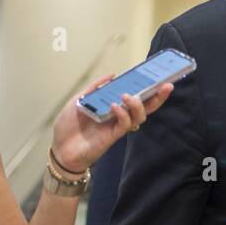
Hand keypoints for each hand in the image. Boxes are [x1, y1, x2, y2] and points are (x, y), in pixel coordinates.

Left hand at [50, 77, 174, 173]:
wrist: (59, 148)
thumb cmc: (68, 127)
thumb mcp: (79, 100)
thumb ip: (95, 88)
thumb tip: (112, 75)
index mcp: (113, 107)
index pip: (135, 97)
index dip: (148, 88)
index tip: (158, 77)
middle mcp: (118, 117)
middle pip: (145, 108)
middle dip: (158, 97)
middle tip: (167, 86)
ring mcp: (116, 127)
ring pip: (139, 117)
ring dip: (137, 105)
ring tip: (128, 96)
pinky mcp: (112, 137)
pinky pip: (124, 125)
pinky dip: (122, 114)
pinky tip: (114, 106)